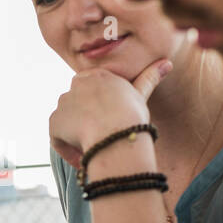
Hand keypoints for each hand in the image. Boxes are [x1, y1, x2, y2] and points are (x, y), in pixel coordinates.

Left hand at [49, 58, 171, 168]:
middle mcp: (76, 85)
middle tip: (102, 137)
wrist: (116, 132)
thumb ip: (149, 79)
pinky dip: (67, 149)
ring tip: (94, 149)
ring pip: (68, 121)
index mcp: (97, 75)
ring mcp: (64, 103)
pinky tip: (83, 160)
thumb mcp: (141, 94)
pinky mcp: (54, 122)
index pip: (91, 87)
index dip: (98, 106)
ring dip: (76, 135)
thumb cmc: (132, 115)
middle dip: (86, 120)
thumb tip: (167, 63)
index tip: (109, 120)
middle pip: (78, 104)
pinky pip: (58, 138)